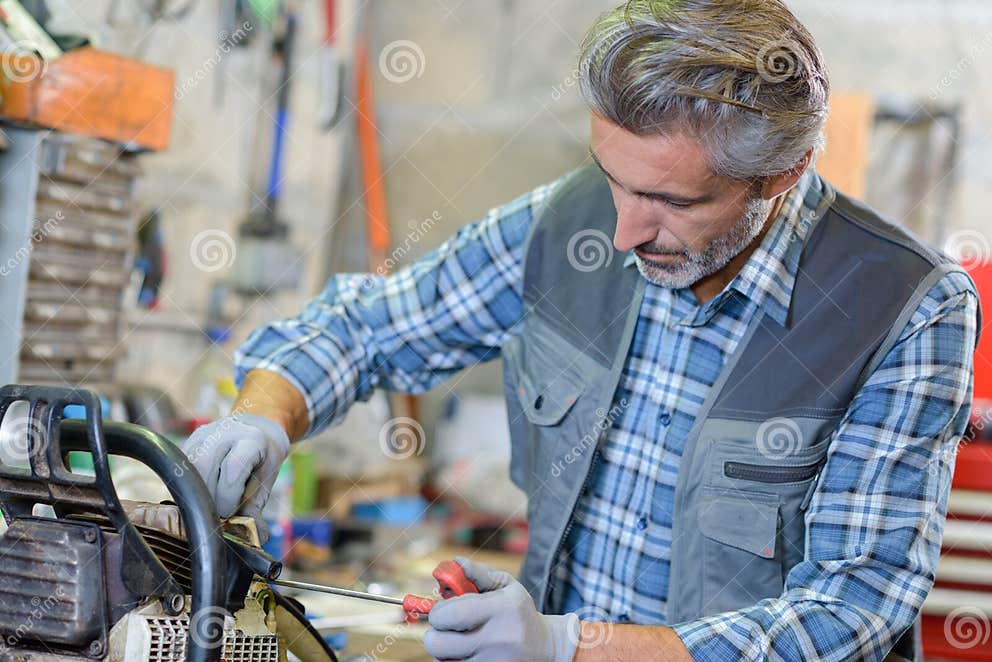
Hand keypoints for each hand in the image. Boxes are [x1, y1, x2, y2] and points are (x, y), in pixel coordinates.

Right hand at [180, 413, 289, 542]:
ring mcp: (203, 436)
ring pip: (187, 470)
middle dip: (209, 498)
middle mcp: (224, 433)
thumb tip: (256, 538)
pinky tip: (199, 496)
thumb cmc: (261, 463)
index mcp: (251, 440)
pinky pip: (181, 471)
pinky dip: (188, 488)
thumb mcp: (264, 484)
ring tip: (208, 505)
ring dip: (195, 494)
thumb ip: (254, 509)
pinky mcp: (188, 444)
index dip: (229, 496)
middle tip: (217, 513)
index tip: (230, 513)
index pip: (233, 467)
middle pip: (205, 468)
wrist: (258, 432)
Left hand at [424, 557, 578, 661]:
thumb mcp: (506, 586)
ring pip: (442, 661)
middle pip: (439, 644)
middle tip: (445, 628)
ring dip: (444, 650)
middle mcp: (497, 640)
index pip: (452, 614)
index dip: (438, 612)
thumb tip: (455, 562)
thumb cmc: (518, 612)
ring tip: (459, 641)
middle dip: (434, 633)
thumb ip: (479, 574)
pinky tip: (464, 653)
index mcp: (501, 609)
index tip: (442, 610)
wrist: (544, 647)